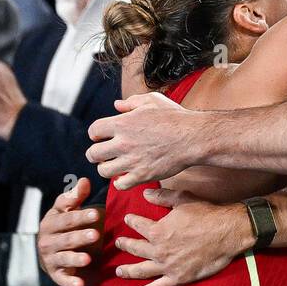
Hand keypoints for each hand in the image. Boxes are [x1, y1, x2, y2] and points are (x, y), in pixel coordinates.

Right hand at [37, 178, 104, 285]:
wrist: (55, 251)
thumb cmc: (66, 225)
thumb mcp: (69, 209)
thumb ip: (76, 197)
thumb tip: (84, 181)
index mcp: (51, 221)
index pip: (65, 217)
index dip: (80, 216)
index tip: (96, 214)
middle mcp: (47, 240)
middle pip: (65, 238)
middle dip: (80, 236)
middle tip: (96, 234)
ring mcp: (50, 258)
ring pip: (63, 257)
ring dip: (75, 258)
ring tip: (88, 258)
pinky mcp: (56, 274)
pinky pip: (63, 279)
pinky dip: (70, 282)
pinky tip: (80, 284)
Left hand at [86, 92, 205, 188]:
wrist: (193, 137)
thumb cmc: (175, 117)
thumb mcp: (153, 101)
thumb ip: (132, 102)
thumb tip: (117, 105)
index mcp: (123, 123)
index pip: (94, 131)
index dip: (96, 134)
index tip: (102, 136)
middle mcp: (123, 143)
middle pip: (93, 153)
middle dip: (96, 153)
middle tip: (104, 153)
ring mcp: (132, 161)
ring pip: (103, 171)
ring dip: (107, 168)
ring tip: (115, 164)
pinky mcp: (142, 176)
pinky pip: (120, 184)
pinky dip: (121, 181)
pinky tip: (127, 175)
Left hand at [114, 188, 253, 285]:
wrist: (227, 232)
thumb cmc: (206, 214)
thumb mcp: (183, 199)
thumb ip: (162, 196)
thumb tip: (145, 192)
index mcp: (158, 230)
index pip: (138, 225)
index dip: (132, 221)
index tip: (128, 219)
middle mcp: (158, 250)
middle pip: (136, 249)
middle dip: (125, 245)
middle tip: (119, 243)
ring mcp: (167, 266)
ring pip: (141, 270)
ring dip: (128, 270)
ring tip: (119, 271)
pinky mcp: (178, 278)